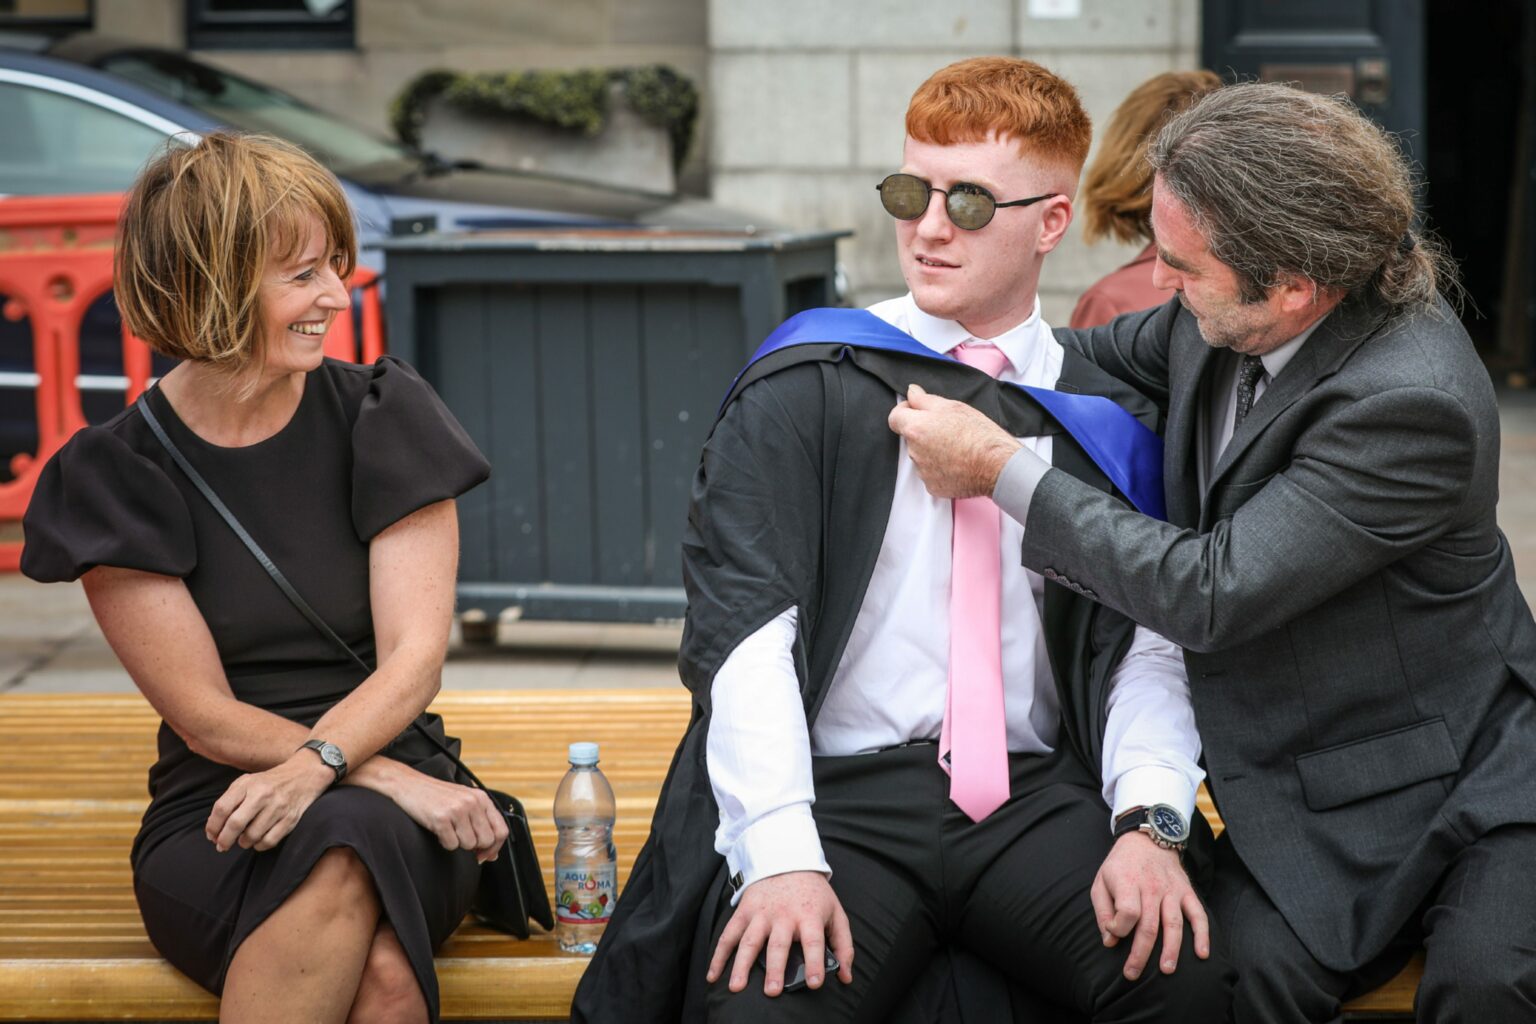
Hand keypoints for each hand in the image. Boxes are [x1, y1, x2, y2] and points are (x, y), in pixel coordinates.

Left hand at [205, 752, 333, 852]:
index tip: (211, 836)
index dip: (213, 826)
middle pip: (235, 824)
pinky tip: (258, 841)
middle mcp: (263, 795)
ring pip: (252, 836)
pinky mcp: (290, 819)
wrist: (303, 775)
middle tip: (222, 846)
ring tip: (243, 840)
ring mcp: (278, 807)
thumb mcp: (247, 782)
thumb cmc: (268, 783)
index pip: (222, 808)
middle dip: (224, 840)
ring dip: (243, 843)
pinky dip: (259, 846)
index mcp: (248, 784)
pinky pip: (269, 841)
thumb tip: (214, 829)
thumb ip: (229, 800)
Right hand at [380, 764, 508, 862]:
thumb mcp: (464, 802)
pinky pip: (451, 845)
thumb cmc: (437, 795)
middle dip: (475, 847)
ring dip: (458, 843)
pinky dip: (444, 842)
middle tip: (462, 840)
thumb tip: (493, 854)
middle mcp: (472, 802)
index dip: (495, 847)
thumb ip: (481, 823)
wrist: (409, 784)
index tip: (486, 854)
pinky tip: (439, 829)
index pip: (501, 830)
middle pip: (487, 841)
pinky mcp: (441, 818)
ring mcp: (457, 810)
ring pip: (469, 845)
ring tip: (448, 829)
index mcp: (481, 798)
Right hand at [706, 871, 854, 996]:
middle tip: (772, 991)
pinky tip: (713, 975)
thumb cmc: (814, 895)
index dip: (815, 962)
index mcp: (809, 915)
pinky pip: (729, 935)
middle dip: (775, 968)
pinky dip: (719, 956)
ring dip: (741, 965)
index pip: (813, 941)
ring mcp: (761, 913)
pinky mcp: (744, 911)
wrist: (787, 860)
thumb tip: (845, 977)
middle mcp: (784, 915)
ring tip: (737, 987)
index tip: (814, 983)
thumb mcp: (836, 913)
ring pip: (749, 941)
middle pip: (778, 944)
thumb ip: (843, 946)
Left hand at [887, 384, 1021, 498]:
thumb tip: (912, 393)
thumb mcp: (953, 406)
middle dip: (924, 431)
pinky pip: (931, 474)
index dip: (905, 410)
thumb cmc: (979, 435)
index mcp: (916, 428)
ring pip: (921, 456)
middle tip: (948, 429)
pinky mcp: (933, 487)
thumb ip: (925, 399)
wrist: (997, 465)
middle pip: (910, 437)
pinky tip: (958, 463)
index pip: (894, 417)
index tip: (916, 410)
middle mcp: (915, 452)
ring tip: (957, 447)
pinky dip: (940, 468)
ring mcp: (923, 471)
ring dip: (932, 451)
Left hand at [1091, 831, 1210, 980]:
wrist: (1146, 839)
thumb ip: (1103, 911)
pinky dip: (1202, 935)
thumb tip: (1110, 940)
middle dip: (1140, 953)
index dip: (1119, 928)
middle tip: (1132, 974)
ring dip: (1171, 949)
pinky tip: (1202, 953)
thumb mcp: (1101, 881)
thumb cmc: (1120, 865)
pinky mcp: (1187, 892)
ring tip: (1167, 970)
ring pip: (1173, 924)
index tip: (1114, 934)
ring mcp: (1172, 890)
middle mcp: (1151, 888)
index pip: (1127, 912)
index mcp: (1128, 883)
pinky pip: (1198, 915)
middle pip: (1148, 925)